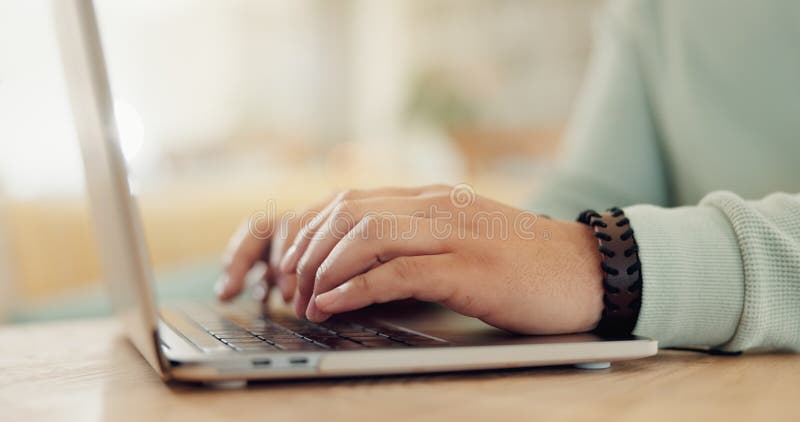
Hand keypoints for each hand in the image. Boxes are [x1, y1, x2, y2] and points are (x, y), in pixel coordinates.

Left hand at [280, 185, 604, 334]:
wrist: (588, 268)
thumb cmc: (524, 260)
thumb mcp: (463, 236)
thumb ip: (420, 237)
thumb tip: (364, 263)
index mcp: (431, 199)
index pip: (350, 202)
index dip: (310, 232)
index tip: (291, 264)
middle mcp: (436, 208)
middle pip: (347, 214)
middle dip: (306, 250)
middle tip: (290, 287)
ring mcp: (452, 235)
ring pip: (366, 236)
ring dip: (324, 269)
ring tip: (306, 300)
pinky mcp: (467, 269)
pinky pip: (398, 272)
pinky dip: (357, 287)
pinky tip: (334, 304)